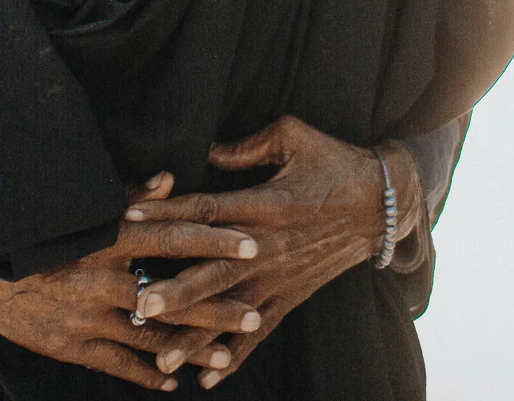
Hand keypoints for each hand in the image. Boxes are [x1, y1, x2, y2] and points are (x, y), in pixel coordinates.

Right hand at [0, 173, 262, 391]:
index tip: (252, 244)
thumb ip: (129, 198)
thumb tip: (171, 178)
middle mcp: (101, 279)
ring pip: (151, 335)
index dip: (212, 241)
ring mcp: (87, 317)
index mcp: (107, 239)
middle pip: (171, 294)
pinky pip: (119, 364)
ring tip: (228, 354)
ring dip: (191, 346)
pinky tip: (174, 379)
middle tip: (254, 310)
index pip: (172, 237)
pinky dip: (148, 372)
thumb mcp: (80, 212)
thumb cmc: (38, 234)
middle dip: (215, 304)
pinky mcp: (72, 345)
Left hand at [123, 116, 419, 389]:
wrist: (383, 204)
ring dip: (197, 336)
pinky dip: (234, 357)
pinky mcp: (290, 297)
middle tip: (141, 304)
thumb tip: (203, 149)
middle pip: (215, 272)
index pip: (207, 210)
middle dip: (177, 291)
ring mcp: (279, 278)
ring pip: (230, 312)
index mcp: (265, 205)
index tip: (130, 218)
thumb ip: (246, 146)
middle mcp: (267, 248)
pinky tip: (208, 380)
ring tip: (163, 360)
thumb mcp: (294, 137)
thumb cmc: (335, 162)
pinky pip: (258, 332)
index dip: (168, 213)